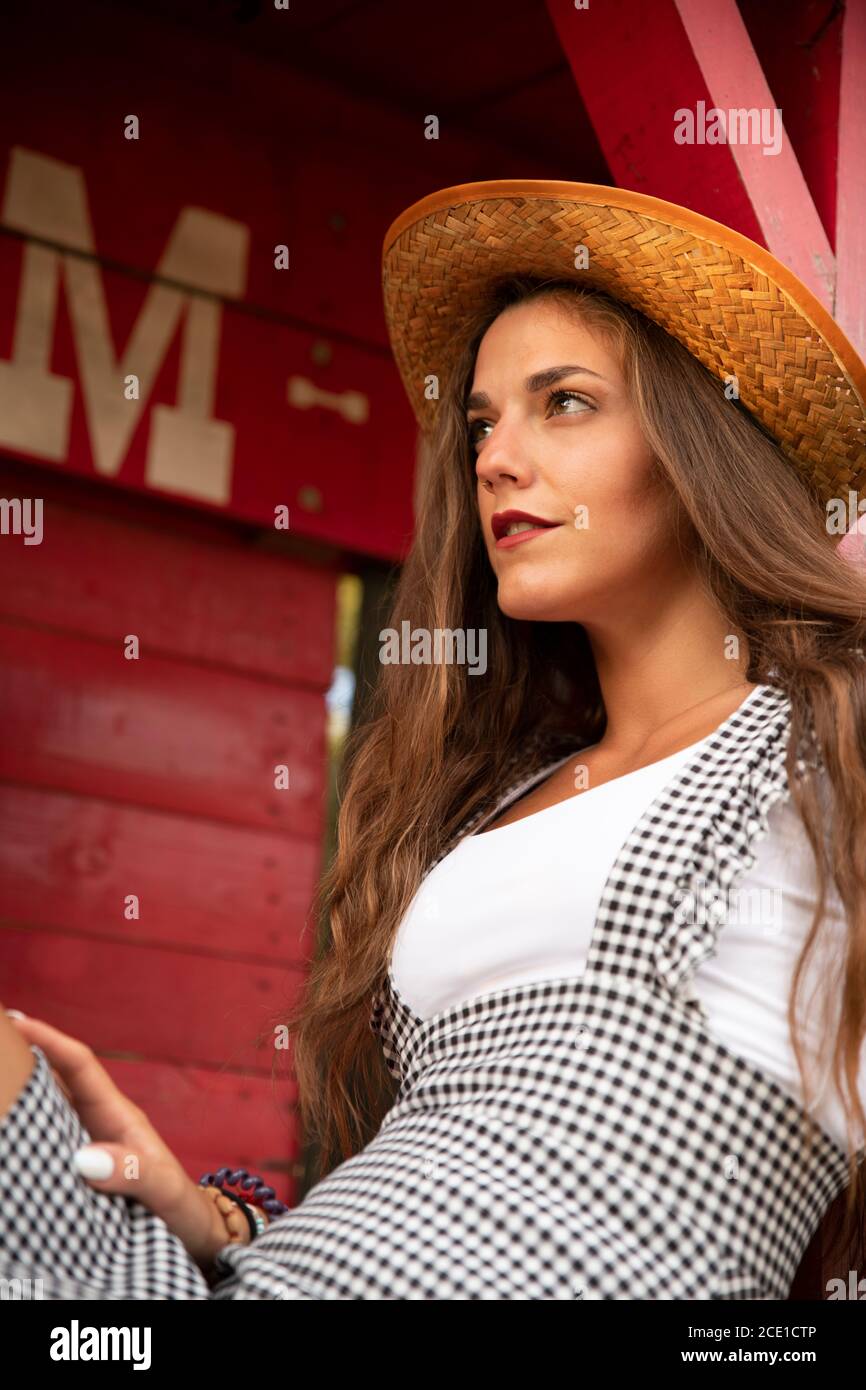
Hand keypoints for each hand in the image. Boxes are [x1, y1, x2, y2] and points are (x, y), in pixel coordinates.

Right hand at [3, 1009, 240, 1270]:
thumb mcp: (164, 1189)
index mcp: (118, 1116)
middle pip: (55, 1080)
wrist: (189, 1234)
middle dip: (24, 1058)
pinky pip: (42, 1145)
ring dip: (17, 1095)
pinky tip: (3, 1132)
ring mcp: (84, 1146)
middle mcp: (97, 1124)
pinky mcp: (74, 1171)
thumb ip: (133, 1173)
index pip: (80, 1067)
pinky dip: (20, 1133)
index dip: (50, 1041)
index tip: (18, 1023)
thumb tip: (85, 1159)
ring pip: (44, 1110)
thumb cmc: (180, 1207)